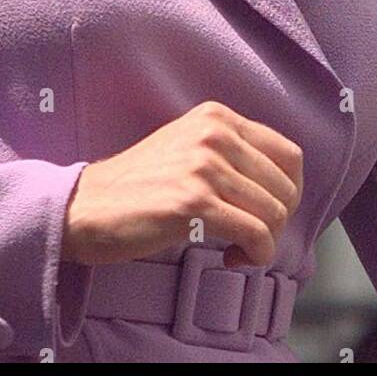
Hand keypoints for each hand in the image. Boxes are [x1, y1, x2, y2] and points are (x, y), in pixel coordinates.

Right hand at [62, 100, 302, 268]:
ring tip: (236, 249)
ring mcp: (205, 166)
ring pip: (275, 213)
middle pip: (286, 187)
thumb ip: (230, 152)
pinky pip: (256, 235)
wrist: (87, 206)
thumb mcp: (188, 147)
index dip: (289, 192)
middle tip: (249, 237)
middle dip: (278, 221)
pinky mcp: (194, 202)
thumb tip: (282, 185)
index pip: (290, 155)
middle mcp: (215, 133)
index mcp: (217, 117)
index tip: (268, 214)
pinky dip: (255, 256)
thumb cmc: (139, 186)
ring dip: (264, 243)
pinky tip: (231, 259)